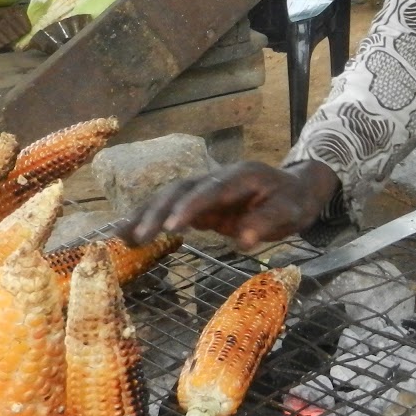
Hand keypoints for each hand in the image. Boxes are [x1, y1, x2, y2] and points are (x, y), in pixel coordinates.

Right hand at [119, 160, 338, 248]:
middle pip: (181, 190)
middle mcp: (217, 177)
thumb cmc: (292, 202)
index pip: (211, 189)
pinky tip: (127, 235)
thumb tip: (243, 240)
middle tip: (140, 238)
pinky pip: (169, 207)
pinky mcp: (199, 201)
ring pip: (169, 195)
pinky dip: (148, 219)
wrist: (294, 190)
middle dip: (158, 212)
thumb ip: (266, 223)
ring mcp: (205, 187)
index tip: (171, 226)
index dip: (190, 206)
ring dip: (145, 214)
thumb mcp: (289, 213)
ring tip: (121, 237)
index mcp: (240, 176)